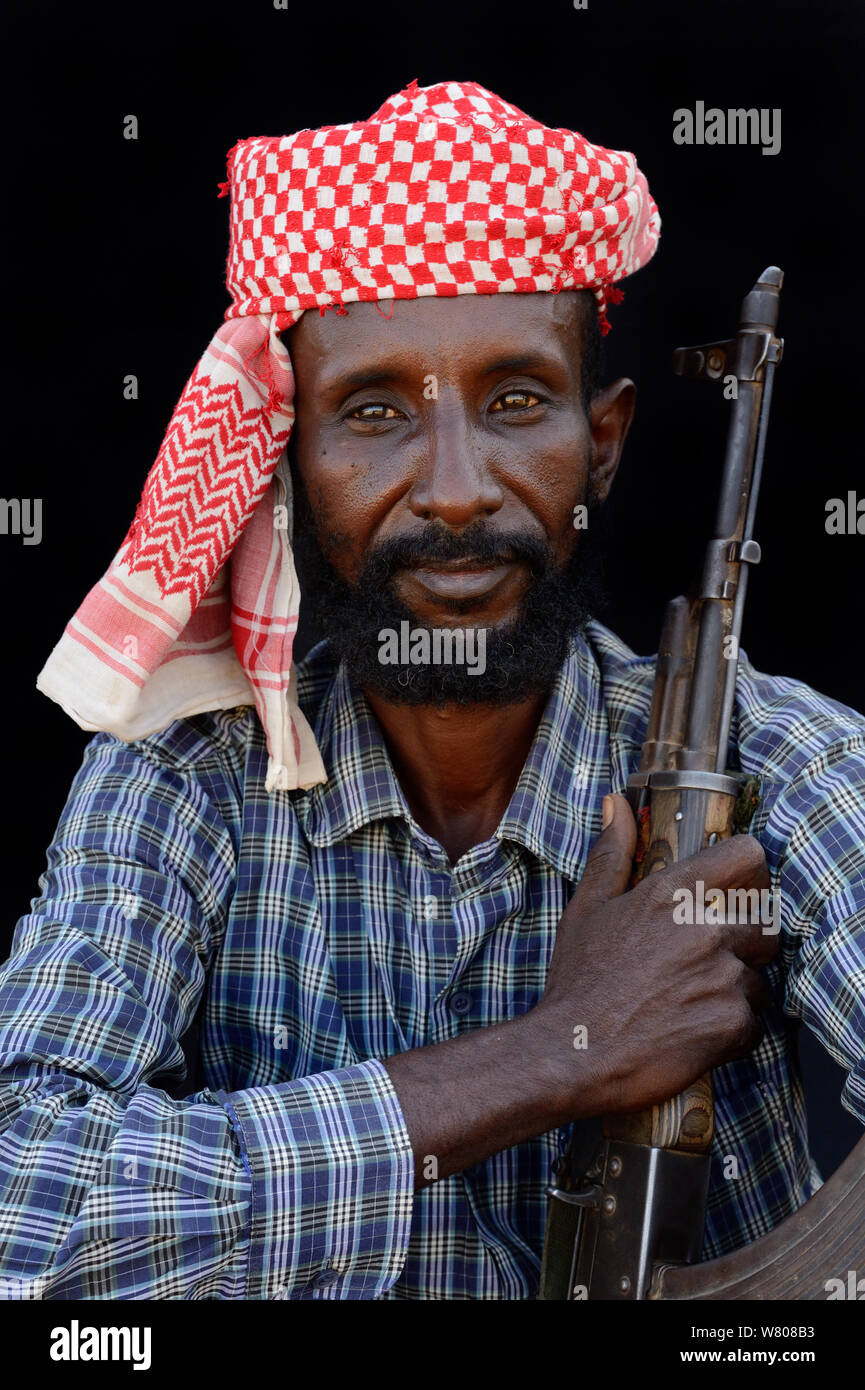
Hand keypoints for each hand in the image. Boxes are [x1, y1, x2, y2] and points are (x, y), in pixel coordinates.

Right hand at [534, 793, 778, 1116]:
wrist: (573, 1053)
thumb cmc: (579, 981)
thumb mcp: (587, 908)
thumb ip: (611, 853)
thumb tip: (617, 804)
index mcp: (671, 894)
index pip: (748, 856)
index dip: (750, 873)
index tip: (739, 890)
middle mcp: (704, 929)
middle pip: (766, 920)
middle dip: (746, 940)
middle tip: (710, 959)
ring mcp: (722, 977)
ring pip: (761, 976)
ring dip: (738, 988)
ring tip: (695, 999)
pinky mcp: (732, 1023)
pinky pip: (754, 1021)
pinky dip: (732, 1029)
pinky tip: (695, 1030)